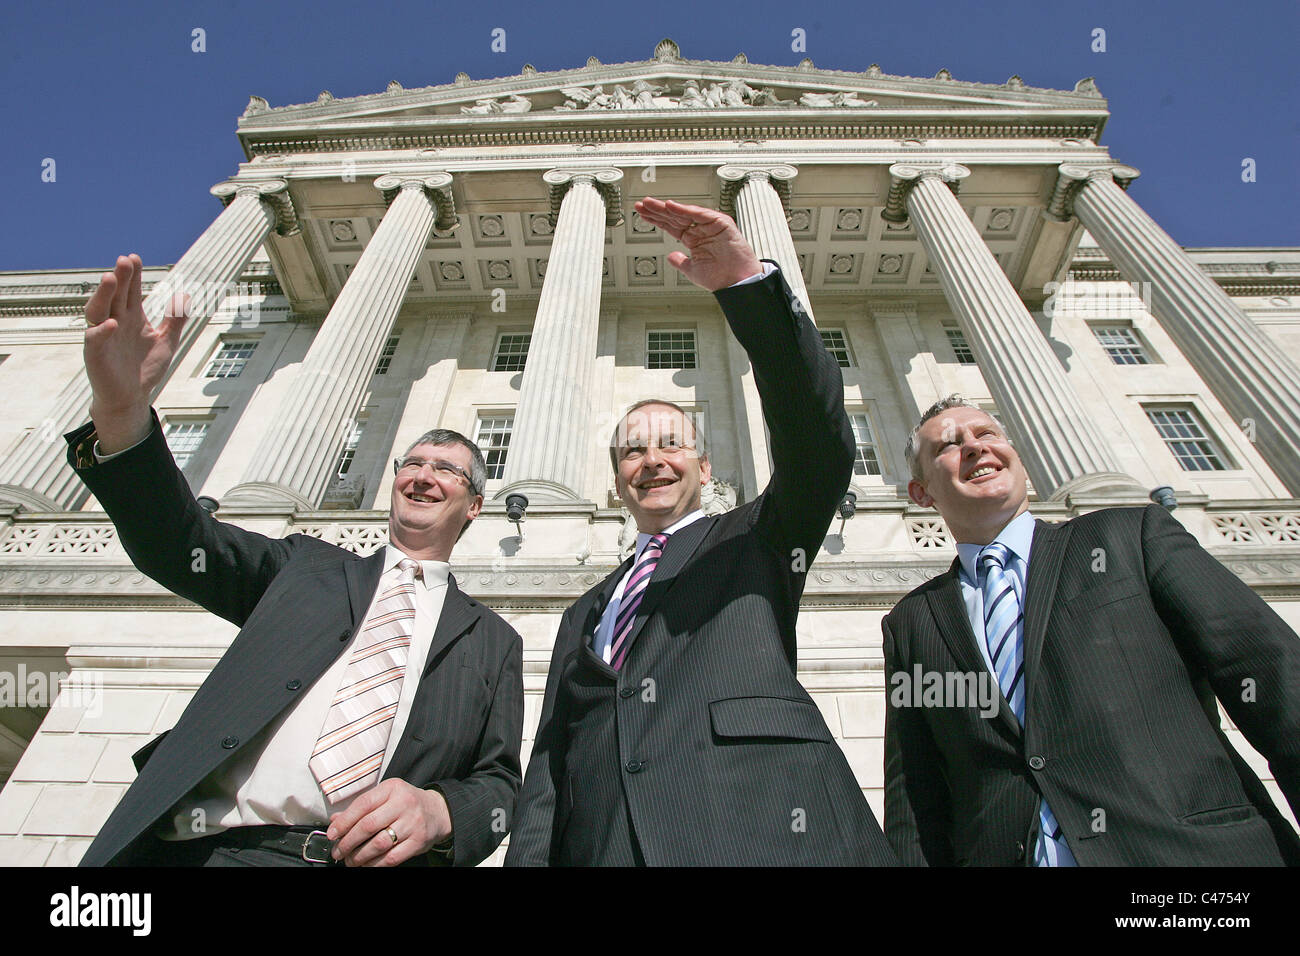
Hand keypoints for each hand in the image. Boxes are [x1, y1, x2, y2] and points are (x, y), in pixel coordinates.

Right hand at [83, 254, 187, 451]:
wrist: (131, 397)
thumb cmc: (144, 368)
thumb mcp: (166, 341)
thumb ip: (174, 319)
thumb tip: (186, 295)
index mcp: (130, 317)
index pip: (130, 291)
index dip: (132, 275)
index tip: (135, 258)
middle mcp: (114, 321)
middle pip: (115, 295)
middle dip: (119, 278)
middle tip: (124, 260)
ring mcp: (103, 337)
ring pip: (99, 310)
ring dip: (104, 295)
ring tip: (110, 278)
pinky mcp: (96, 355)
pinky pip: (95, 339)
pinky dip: (102, 330)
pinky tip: (112, 322)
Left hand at [326, 778, 451, 866]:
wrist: (438, 811)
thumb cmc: (406, 803)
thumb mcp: (386, 796)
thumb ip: (362, 807)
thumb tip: (335, 820)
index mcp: (392, 788)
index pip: (363, 804)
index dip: (344, 821)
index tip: (332, 834)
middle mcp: (404, 804)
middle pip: (368, 826)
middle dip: (348, 842)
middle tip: (338, 851)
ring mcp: (412, 823)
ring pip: (379, 844)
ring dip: (359, 856)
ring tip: (350, 861)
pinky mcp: (418, 841)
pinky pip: (392, 858)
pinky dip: (375, 864)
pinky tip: (366, 865)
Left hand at [633, 198, 761, 290]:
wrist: (737, 283)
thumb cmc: (720, 277)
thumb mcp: (692, 270)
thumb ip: (681, 262)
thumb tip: (670, 257)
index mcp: (694, 239)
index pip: (672, 226)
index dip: (657, 220)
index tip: (643, 216)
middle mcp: (701, 230)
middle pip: (675, 216)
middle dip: (657, 211)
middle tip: (641, 205)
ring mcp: (710, 225)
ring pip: (685, 212)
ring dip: (667, 207)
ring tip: (650, 203)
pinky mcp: (721, 222)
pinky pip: (700, 213)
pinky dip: (685, 209)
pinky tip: (671, 206)